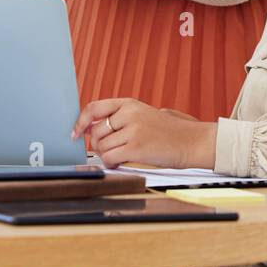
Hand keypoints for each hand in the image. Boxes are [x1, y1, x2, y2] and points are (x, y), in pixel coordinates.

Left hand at [71, 98, 215, 169]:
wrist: (191, 141)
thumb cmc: (167, 132)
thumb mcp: (142, 115)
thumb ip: (118, 118)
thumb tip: (88, 129)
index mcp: (129, 103)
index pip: (94, 108)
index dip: (80, 121)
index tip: (75, 133)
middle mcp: (129, 113)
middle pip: (95, 132)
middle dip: (97, 145)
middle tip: (109, 150)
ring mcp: (133, 130)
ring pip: (102, 147)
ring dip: (107, 156)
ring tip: (121, 156)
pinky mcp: (137, 148)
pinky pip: (110, 158)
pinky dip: (112, 163)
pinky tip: (121, 162)